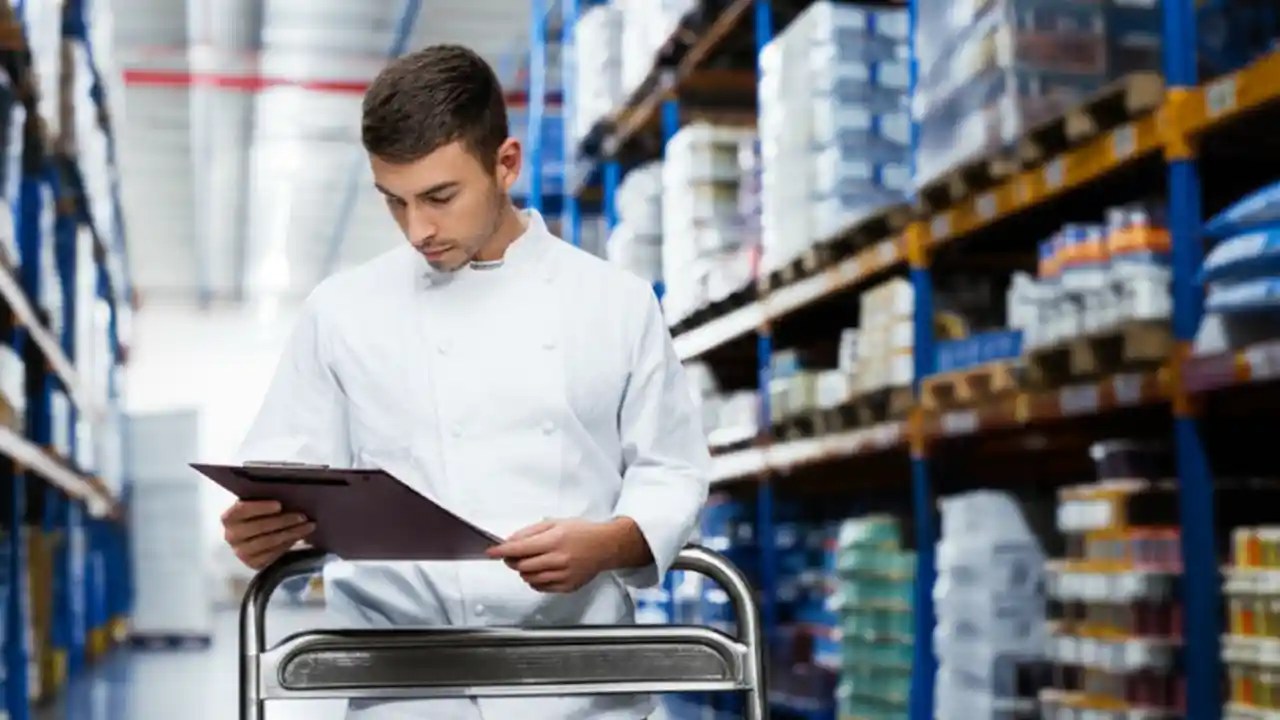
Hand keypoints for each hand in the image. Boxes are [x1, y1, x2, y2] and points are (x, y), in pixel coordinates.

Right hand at [221, 500, 314, 570]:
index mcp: (229, 517)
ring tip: (308, 526)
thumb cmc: (260, 514)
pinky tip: (300, 536)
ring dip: (291, 533)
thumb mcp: (259, 505)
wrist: (256, 536)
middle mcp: (231, 536)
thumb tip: (288, 494)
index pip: (242, 510)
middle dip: (283, 521)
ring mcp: (241, 552)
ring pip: (269, 541)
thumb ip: (266, 498)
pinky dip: (288, 544)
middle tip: (302, 516)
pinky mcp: (253, 563)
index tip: (279, 505)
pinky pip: (273, 554)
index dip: (261, 507)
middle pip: (259, 527)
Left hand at [485, 518, 628, 593]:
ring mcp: (563, 575)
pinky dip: (534, 580)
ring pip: (529, 578)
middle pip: (521, 565)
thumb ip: (530, 532)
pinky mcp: (567, 586)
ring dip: (523, 570)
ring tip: (531, 561)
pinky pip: (540, 587)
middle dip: (511, 560)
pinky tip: (541, 570)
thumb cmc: (581, 532)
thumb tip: (510, 541)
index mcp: (554, 540)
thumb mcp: (555, 522)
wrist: (606, 546)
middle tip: (512, 555)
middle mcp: (558, 559)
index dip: (501, 551)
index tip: (490, 552)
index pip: (519, 548)